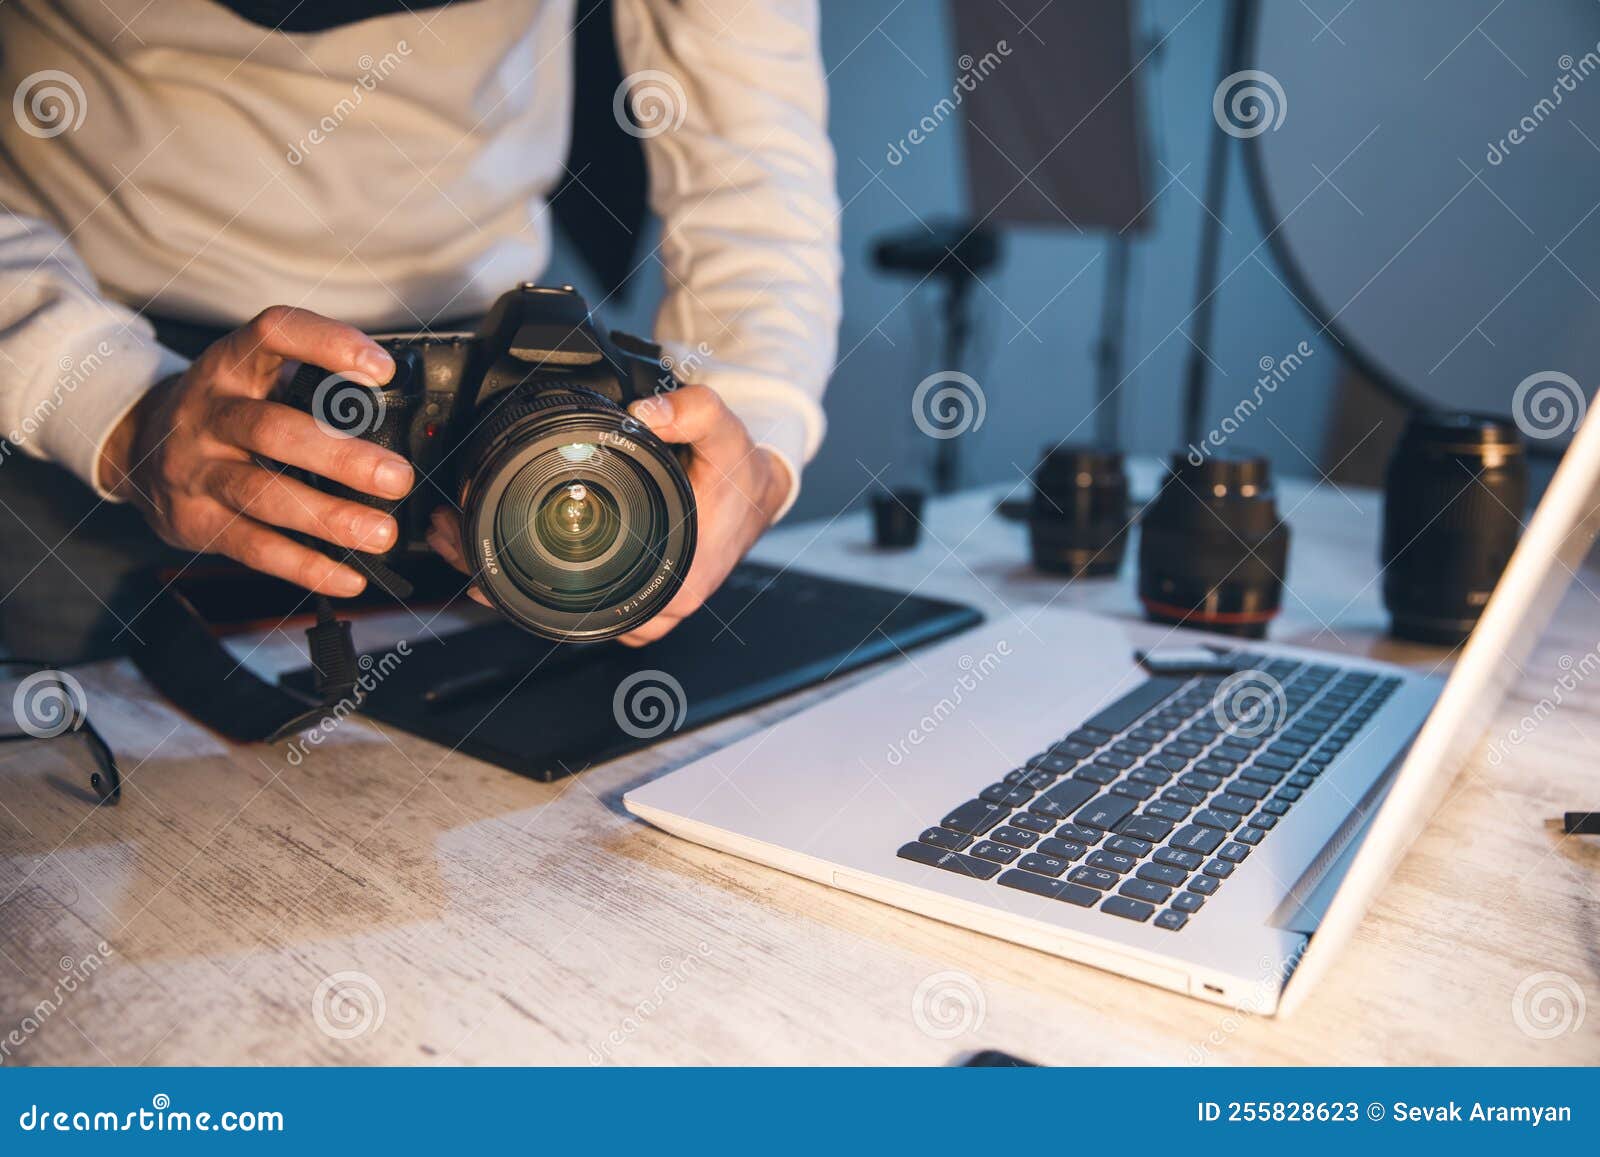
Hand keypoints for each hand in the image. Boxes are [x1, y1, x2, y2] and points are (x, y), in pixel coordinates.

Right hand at [98, 306, 413, 595]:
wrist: (137, 449)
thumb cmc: (223, 412)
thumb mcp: (252, 379)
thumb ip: (310, 387)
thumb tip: (398, 416)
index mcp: (231, 365)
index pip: (274, 333)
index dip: (328, 344)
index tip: (383, 370)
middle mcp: (208, 413)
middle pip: (273, 430)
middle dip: (340, 457)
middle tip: (396, 477)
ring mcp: (196, 469)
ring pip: (263, 493)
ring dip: (328, 517)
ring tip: (381, 533)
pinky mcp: (195, 521)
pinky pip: (254, 546)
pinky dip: (306, 566)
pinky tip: (348, 577)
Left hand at [426, 383, 790, 643]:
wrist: (758, 490)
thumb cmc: (740, 476)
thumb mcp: (726, 432)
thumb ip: (693, 411)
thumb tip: (647, 410)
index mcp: (675, 583)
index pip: (588, 607)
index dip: (525, 586)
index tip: (480, 555)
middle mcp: (655, 606)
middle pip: (561, 613)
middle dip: (500, 576)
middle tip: (452, 537)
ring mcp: (640, 605)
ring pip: (560, 610)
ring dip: (507, 579)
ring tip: (456, 539)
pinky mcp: (630, 592)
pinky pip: (572, 596)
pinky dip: (531, 576)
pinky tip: (494, 547)